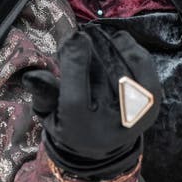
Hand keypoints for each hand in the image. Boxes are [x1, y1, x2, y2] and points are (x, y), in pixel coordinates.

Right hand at [23, 26, 161, 179]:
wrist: (104, 147)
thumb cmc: (69, 122)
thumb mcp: (48, 113)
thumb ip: (43, 94)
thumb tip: (30, 74)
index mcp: (80, 130)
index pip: (75, 92)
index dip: (73, 58)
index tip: (71, 36)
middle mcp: (110, 125)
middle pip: (99, 74)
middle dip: (89, 46)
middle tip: (80, 35)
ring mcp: (135, 114)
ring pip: (121, 66)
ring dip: (107, 43)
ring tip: (95, 35)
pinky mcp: (151, 103)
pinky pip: (143, 66)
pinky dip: (130, 47)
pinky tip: (117, 39)